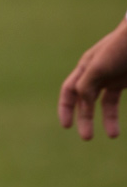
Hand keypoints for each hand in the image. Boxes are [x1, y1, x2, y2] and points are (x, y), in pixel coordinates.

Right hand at [58, 17, 126, 140]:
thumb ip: (86, 85)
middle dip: (85, 119)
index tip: (67, 126)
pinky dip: (118, 112)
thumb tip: (81, 102)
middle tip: (87, 138)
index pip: (69, 91)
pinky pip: (118, 99)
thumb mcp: (98, 67)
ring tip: (114, 135)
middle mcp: (96, 74)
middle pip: (86, 101)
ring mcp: (113, 78)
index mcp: (85, 68)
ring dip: (107, 119)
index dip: (65, 108)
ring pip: (106, 103)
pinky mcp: (126, 81)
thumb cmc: (120, 48)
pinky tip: (121, 123)